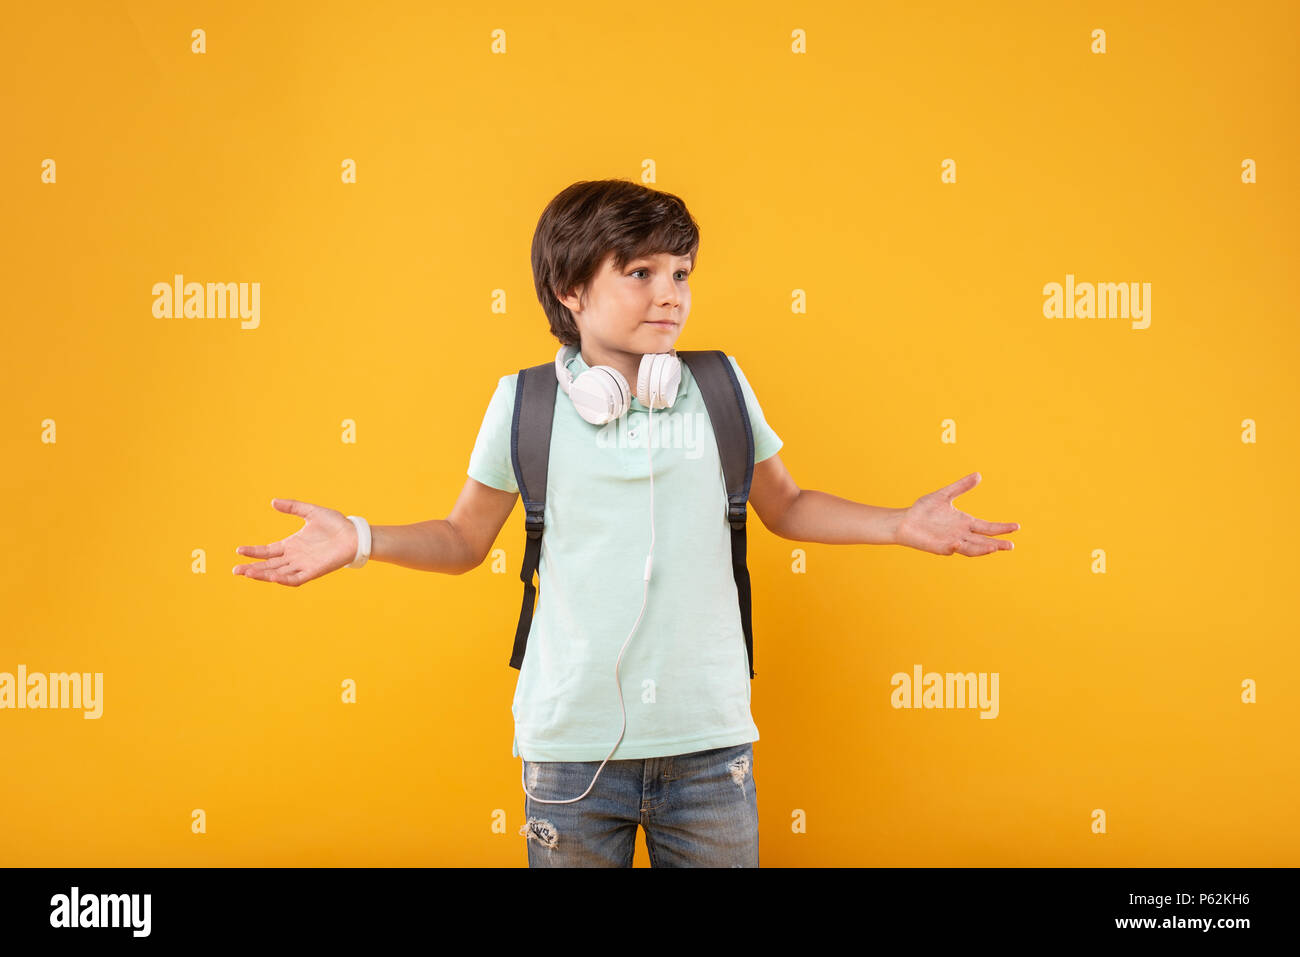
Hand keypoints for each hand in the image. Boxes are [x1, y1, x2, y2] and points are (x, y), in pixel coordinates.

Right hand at [232, 498, 357, 585]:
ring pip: (279, 573)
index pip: (268, 552)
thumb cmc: (336, 524)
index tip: (239, 550)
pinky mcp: (314, 571)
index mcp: (292, 545)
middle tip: (235, 570)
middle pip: (269, 565)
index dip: (254, 552)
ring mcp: (304, 565)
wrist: (355, 534)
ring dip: (263, 574)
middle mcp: (295, 557)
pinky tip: (272, 577)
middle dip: (252, 568)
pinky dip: (284, 579)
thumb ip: (293, 507)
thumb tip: (273, 501)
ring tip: (247, 574)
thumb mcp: (311, 512)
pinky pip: (296, 578)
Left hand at [894, 472, 1018, 556]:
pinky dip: (954, 548)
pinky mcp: (938, 547)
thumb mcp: (944, 495)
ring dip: (981, 549)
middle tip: (1011, 546)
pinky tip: (958, 544)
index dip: (1001, 528)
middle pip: (983, 541)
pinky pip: (948, 549)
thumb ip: (961, 486)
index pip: (988, 527)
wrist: (904, 520)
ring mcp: (950, 542)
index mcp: (965, 523)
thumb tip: (978, 475)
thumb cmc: (924, 509)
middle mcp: (961, 534)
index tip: (1016, 527)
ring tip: (993, 548)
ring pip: (970, 548)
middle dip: (997, 544)